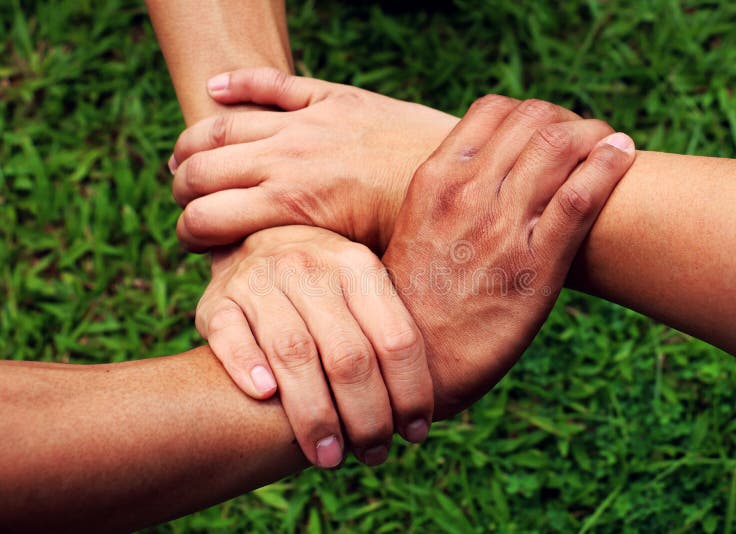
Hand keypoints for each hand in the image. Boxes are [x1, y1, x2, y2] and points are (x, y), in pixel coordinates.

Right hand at [170, 67, 457, 251]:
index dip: (188, 233)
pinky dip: (237, 83)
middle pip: (202, 168)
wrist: (466, 172)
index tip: (194, 243)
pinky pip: (271, 83)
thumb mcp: (358, 261)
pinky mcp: (332, 97)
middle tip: (184, 202)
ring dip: (194, 141)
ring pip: (225, 124)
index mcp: (292, 202)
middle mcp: (289, 156)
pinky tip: (214, 89)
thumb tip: (278, 293)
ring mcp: (308, 121)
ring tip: (183, 158)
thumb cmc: (415, 230)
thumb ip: (308, 266)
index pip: (206, 217)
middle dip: (182, 189)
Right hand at [197, 226, 432, 466]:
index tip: (416, 433)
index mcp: (359, 267)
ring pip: (294, 353)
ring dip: (313, 413)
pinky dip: (249, 367)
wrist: (255, 242)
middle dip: (366, 417)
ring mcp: (262, 282)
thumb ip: (389, 330)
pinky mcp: (218, 302)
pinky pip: (230, 336)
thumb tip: (426, 406)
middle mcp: (312, 268)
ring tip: (329, 457)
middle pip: (348, 355)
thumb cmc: (324, 285)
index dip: (412, 393)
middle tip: (374, 454)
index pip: (397, 338)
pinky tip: (266, 397)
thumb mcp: (363, 286)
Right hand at [382, 96, 636, 417]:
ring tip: (612, 145)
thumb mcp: (417, 230)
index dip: (532, 112)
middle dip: (569, 119)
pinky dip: (609, 166)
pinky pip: (580, 198)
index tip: (549, 130)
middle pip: (533, 119)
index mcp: (435, 179)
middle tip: (586, 138)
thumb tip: (488, 171)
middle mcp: (467, 193)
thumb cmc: (417, 300)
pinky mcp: (535, 265)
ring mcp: (501, 226)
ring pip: (560, 145)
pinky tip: (623, 155)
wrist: (416, 363)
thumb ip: (449, 194)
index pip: (494, 109)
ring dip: (596, 135)